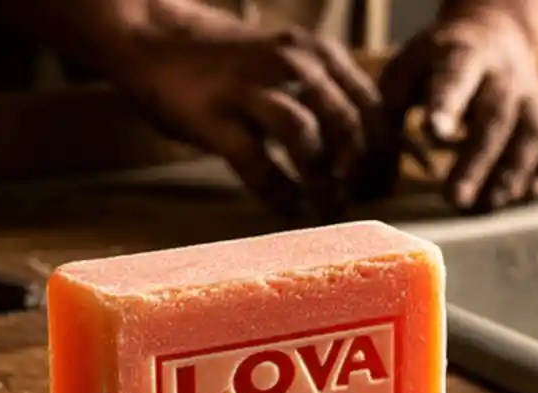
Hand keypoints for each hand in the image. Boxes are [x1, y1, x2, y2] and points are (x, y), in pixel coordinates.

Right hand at [105, 7, 384, 217]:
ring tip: (329, 209)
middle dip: (361, 171)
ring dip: (324, 182)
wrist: (153, 37)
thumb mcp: (288, 63)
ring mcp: (251, 88)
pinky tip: (288, 209)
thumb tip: (364, 152)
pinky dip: (279, 192)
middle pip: (348, 123)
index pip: (373, 105)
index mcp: (319, 53)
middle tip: (361, 201)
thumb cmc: (228, 64)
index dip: (385, 152)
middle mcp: (292, 63)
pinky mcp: (215, 116)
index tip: (384, 184)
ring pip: (307, 138)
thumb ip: (325, 95)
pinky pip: (257, 163)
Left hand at [375, 8, 537, 212]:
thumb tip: (380, 146)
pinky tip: (532, 192)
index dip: (446, 104)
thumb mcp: (408, 66)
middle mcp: (503, 75)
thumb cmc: (439, 63)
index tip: (432, 131)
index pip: (455, 78)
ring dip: (513, 174)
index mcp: (463, 56)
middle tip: (456, 200)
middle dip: (477, 162)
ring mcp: (531, 95)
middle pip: (494, 119)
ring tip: (490, 206)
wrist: (495, 35)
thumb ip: (391, 102)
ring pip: (531, 134)